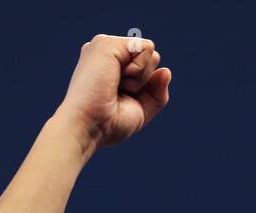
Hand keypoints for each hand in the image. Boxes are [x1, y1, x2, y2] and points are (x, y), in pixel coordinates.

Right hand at [59, 34, 171, 149]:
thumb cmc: (108, 124)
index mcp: (110, 65)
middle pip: (151, 58)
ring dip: (140, 78)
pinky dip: (139, 70)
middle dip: (144, 81)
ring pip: (150, 52)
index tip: (120, 100)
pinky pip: (147, 49)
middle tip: (118, 93)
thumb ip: (157, 91)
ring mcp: (105, 45)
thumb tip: (166, 70)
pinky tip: (117, 78)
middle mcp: (107, 52)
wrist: (89, 127)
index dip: (144, 88)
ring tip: (114, 87)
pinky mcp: (108, 43)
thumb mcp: (141, 109)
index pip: (147, 67)